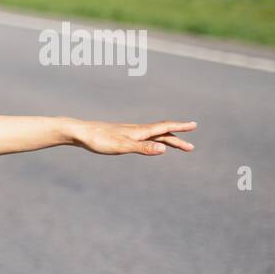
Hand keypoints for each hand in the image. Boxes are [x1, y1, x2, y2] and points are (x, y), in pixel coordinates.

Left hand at [71, 119, 196, 154]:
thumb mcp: (122, 146)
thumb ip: (143, 148)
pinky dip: (153, 139)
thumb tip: (164, 148)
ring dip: (166, 139)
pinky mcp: (121, 135)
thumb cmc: (99, 140)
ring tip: (176, 145)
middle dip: (177, 139)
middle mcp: (136, 130)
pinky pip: (143, 136)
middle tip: (191, 148)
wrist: (80, 133)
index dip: (180, 127)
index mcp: (139, 131)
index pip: (164, 128)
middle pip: (161, 132)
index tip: (194, 125)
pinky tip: (150, 143)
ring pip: (152, 134)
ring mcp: (129, 132)